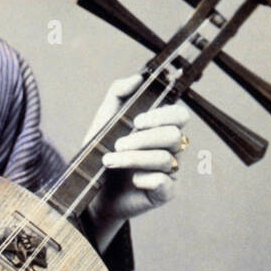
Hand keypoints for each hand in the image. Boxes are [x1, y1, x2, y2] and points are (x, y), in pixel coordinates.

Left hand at [84, 74, 190, 249]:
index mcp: (160, 127)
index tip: (138, 121)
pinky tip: (133, 180)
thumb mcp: (104, 120)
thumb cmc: (102, 152)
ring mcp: (170, 171)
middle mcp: (171, 148)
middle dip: (144, 139)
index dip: (163, 116)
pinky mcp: (165, 192)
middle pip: (174, 136)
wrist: (91, 190)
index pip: (179, 115)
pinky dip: (146, 180)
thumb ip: (118, 94)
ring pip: (166, 159)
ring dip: (134, 158)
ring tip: (109, 161)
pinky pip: (165, 183)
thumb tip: (137, 78)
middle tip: (117, 144)